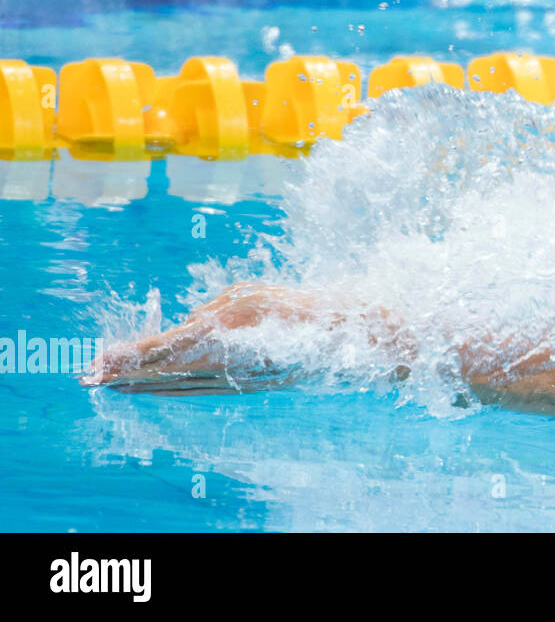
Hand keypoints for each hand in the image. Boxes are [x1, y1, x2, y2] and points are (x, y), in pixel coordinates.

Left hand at [82, 283, 325, 393]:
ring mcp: (231, 383)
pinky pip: (194, 389)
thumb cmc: (297, 308)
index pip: (161, 349)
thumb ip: (212, 310)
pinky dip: (166, 388)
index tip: (97, 359)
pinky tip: (153, 388)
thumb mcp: (249, 295)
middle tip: (86, 377)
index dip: (127, 354)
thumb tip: (187, 326)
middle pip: (161, 372)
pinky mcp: (241, 386)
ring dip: (139, 385)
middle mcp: (221, 368)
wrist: (338, 341)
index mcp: (220, 341)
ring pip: (175, 386)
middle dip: (121, 374)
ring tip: (108, 385)